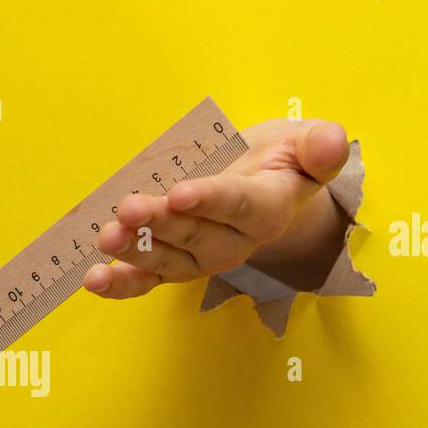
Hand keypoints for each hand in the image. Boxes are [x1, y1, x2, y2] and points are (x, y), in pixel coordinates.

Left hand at [83, 119, 351, 298]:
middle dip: (162, 225)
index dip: (210, 201)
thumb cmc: (283, 160)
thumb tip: (333, 142)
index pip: (240, 205)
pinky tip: (95, 280)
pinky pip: (149, 281)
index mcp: (267, 207)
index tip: (179, 194)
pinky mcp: (174, 264)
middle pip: (197, 237)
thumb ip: (320, 147)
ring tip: (106, 239)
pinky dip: (122, 285)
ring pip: (169, 261)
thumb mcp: (307, 144)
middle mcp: (235, 241)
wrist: (267, 186)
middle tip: (129, 208)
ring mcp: (201, 257)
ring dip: (135, 254)